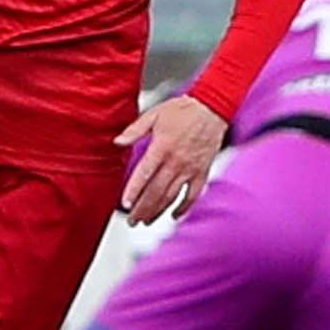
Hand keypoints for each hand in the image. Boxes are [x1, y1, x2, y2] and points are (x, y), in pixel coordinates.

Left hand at [114, 93, 226, 224]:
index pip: (145, 174)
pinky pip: (193, 195)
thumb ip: (134, 130)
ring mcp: (190, 169)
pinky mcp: (202, 172)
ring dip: (157, 211)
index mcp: (162, 147)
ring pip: (172, 196)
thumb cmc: (183, 110)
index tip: (124, 204)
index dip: (134, 191)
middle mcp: (176, 161)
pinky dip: (184, 207)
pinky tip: (174, 215)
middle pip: (156, 191)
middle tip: (132, 220)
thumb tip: (117, 141)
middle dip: (142, 208)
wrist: (212, 108)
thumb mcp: (154, 114)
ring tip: (146, 221)